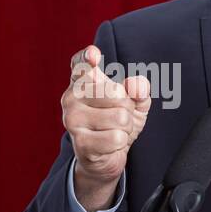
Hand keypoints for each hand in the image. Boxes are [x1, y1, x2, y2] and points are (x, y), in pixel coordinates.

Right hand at [62, 44, 150, 211]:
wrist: (107, 156)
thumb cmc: (117, 122)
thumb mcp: (134, 102)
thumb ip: (139, 89)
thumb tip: (137, 86)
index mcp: (81, 81)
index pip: (81, 64)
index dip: (87, 58)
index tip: (93, 55)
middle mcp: (71, 97)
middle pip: (116, 93)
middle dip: (127, 108)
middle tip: (118, 117)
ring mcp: (72, 120)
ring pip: (120, 118)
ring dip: (125, 129)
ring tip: (114, 131)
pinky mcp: (79, 142)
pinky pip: (116, 138)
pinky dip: (120, 144)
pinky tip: (109, 145)